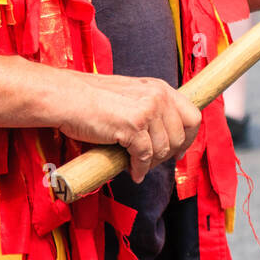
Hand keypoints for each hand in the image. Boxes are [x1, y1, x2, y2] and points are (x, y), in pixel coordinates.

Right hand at [55, 71, 200, 183]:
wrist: (66, 96)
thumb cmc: (90, 98)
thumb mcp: (129, 95)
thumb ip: (148, 109)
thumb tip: (161, 136)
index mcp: (159, 87)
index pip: (193, 116)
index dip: (188, 138)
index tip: (179, 150)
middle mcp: (157, 96)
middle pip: (180, 137)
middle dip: (167, 154)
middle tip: (151, 161)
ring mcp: (146, 110)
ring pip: (163, 149)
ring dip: (151, 162)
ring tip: (137, 164)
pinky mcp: (132, 126)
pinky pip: (145, 157)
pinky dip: (139, 168)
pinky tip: (132, 171)